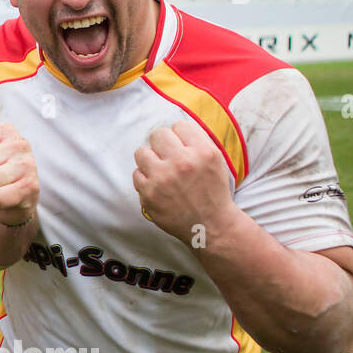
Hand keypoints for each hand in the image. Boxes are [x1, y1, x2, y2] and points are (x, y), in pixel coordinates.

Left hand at [132, 119, 238, 243]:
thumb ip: (197, 142)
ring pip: (141, 152)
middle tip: (168, 156)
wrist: (211, 226)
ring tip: (160, 170)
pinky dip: (145, 179)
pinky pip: (136, 174)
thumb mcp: (216, 161)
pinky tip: (158, 186)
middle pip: (158, 134)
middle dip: (162, 144)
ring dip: (150, 159)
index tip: (183, 147)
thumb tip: (173, 127)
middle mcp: (182, 162)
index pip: (179, 125)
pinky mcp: (149, 194)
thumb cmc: (213, 192)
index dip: (180, 136)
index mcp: (203, 152)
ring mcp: (163, 179)